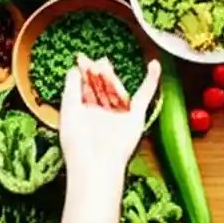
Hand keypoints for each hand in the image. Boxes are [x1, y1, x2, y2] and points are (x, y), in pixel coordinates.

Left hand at [58, 54, 160, 177]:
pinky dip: (151, 80)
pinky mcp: (135, 116)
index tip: (82, 59)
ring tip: (106, 65)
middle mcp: (101, 112)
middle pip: (101, 86)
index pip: (84, 87)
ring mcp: (119, 113)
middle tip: (98, 61)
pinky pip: (144, 95)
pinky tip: (155, 65)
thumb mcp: (68, 109)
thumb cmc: (78, 140)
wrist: (96, 163)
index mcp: (84, 111)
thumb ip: (71, 87)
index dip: (83, 72)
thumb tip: (75, 69)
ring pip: (118, 88)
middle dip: (99, 72)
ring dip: (113, 77)